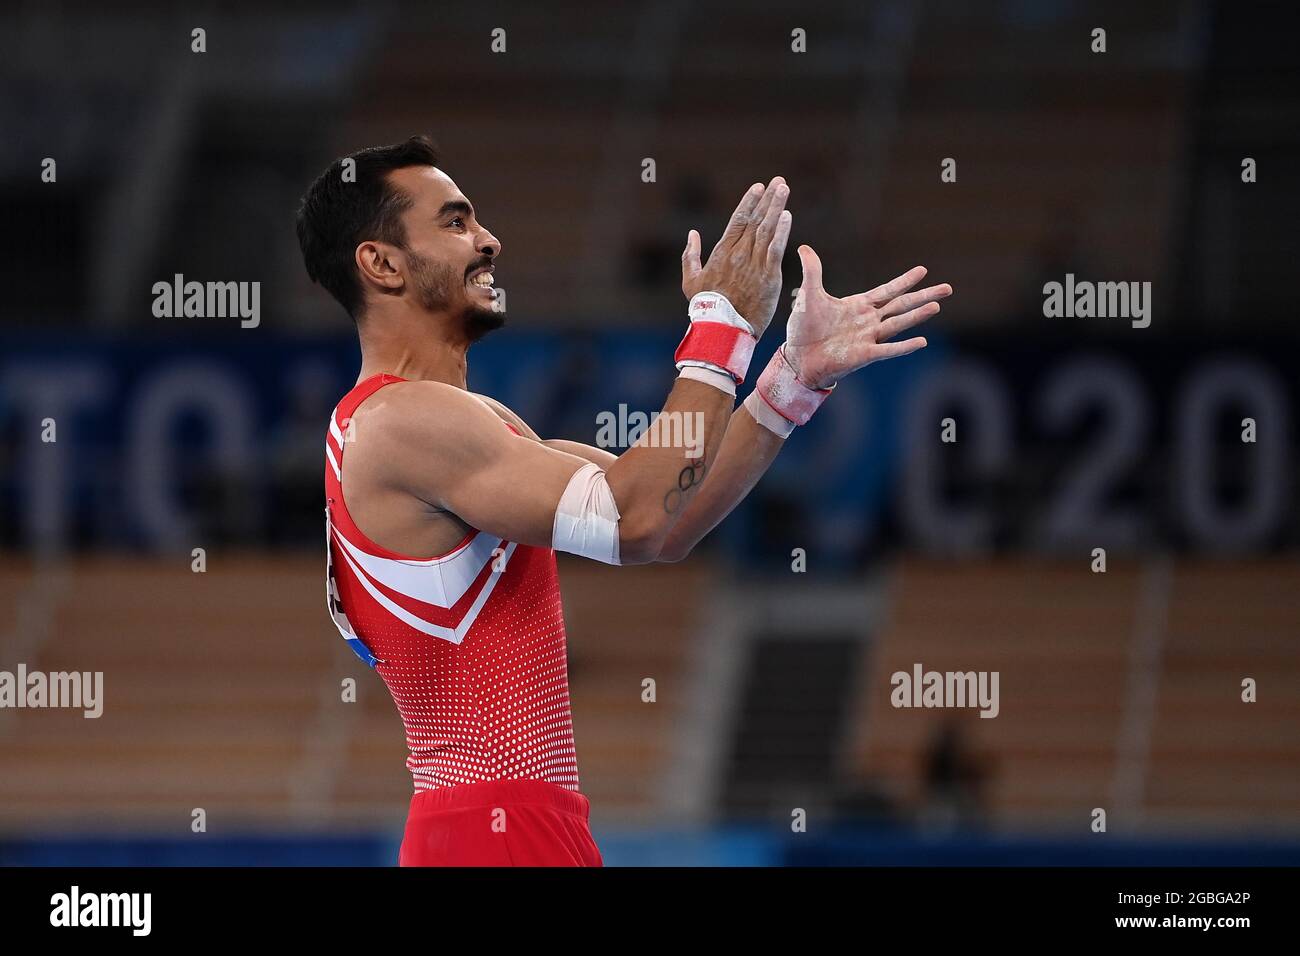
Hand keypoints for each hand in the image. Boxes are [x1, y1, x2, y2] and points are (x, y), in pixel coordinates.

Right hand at [681, 177, 791, 337]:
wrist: (722, 328)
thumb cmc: (706, 306)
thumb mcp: (690, 280)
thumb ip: (690, 255)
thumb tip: (692, 234)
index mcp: (722, 252)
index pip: (738, 220)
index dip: (749, 202)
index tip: (759, 187)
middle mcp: (739, 254)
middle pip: (755, 220)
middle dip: (768, 199)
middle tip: (779, 181)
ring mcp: (754, 264)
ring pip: (767, 230)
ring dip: (777, 207)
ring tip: (784, 190)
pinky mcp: (768, 277)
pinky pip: (776, 249)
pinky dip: (782, 232)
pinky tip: (787, 216)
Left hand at [783, 247, 951, 388]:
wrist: (797, 358)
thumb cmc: (804, 329)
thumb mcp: (808, 295)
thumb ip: (812, 271)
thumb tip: (804, 247)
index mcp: (859, 306)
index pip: (887, 291)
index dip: (904, 281)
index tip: (923, 270)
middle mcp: (869, 321)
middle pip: (901, 305)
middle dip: (923, 296)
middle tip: (947, 287)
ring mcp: (868, 338)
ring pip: (898, 324)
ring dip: (917, 315)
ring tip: (937, 305)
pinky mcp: (864, 355)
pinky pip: (888, 350)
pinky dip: (904, 346)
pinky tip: (921, 341)